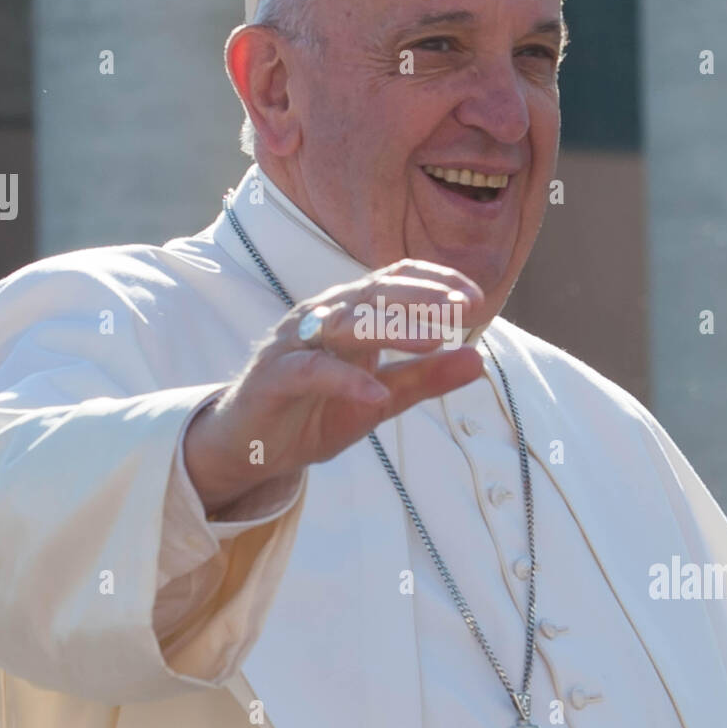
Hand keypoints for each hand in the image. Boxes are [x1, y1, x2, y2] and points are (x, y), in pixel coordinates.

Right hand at [185, 260, 484, 513]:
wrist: (248, 447)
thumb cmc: (313, 412)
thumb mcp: (379, 399)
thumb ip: (424, 379)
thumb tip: (478, 360)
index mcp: (348, 314)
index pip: (393, 281)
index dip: (435, 282)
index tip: (477, 297)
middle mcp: (321, 318)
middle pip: (373, 295)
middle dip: (422, 298)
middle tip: (465, 307)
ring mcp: (294, 344)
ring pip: (344, 325)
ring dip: (390, 328)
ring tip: (433, 337)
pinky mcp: (272, 377)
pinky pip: (311, 371)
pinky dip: (344, 379)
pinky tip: (376, 392)